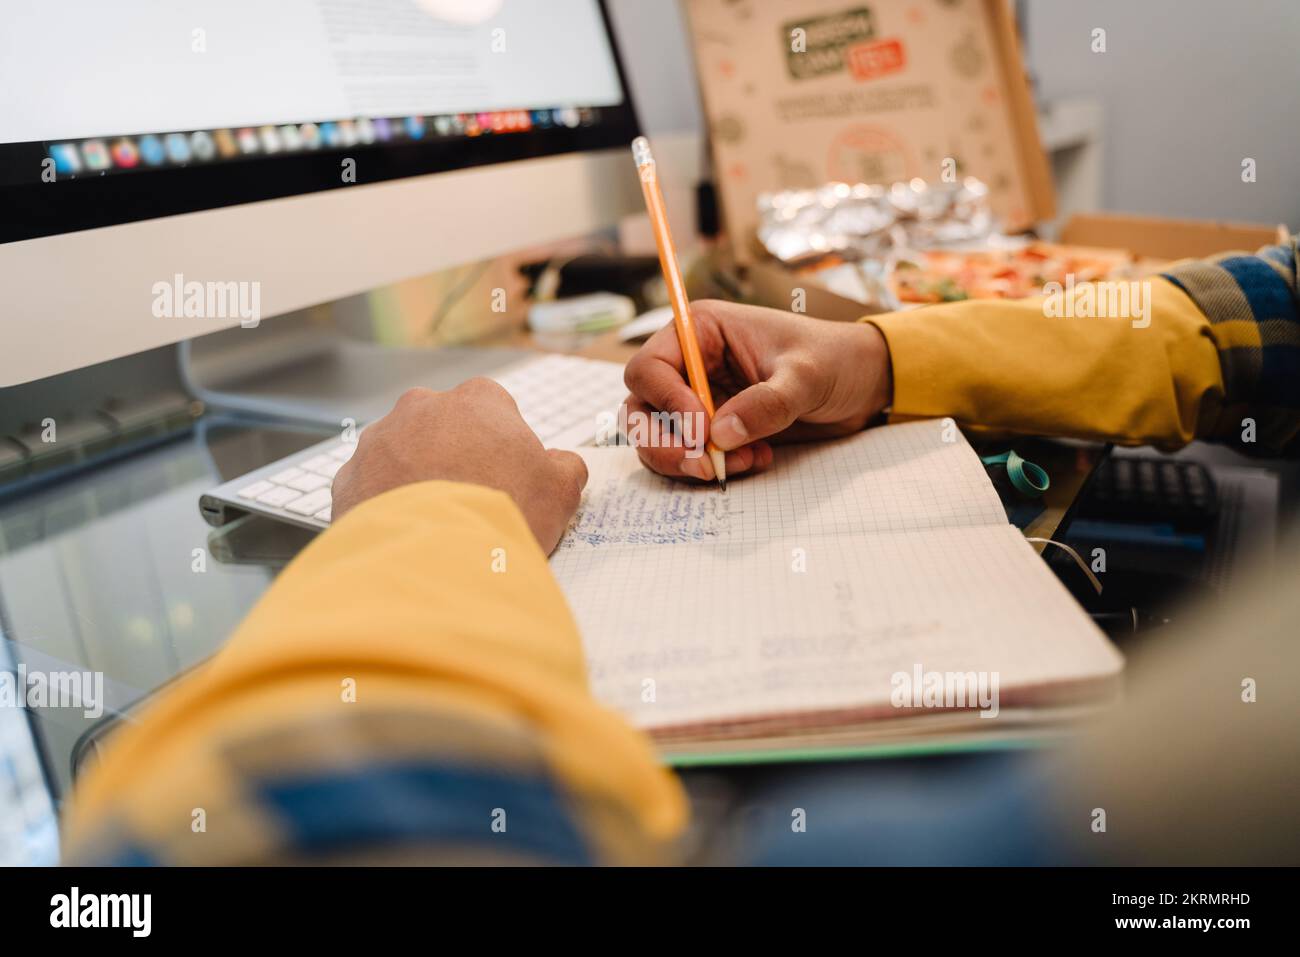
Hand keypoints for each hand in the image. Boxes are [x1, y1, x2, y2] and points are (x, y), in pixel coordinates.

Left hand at [331, 379, 587, 552]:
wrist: (435, 558)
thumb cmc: (503, 515)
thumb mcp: (561, 491)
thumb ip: (565, 468)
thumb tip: (562, 465)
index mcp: (478, 400)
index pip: (495, 411)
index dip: (503, 447)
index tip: (507, 479)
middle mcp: (422, 407)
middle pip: (443, 429)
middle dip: (454, 457)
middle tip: (470, 502)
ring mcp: (379, 440)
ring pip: (401, 455)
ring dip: (415, 480)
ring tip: (435, 525)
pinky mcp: (348, 478)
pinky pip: (369, 488)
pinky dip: (383, 507)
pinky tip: (404, 537)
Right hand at [623, 299, 891, 480]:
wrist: (861, 384)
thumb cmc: (834, 359)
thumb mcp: (806, 376)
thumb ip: (767, 403)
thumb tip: (721, 434)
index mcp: (701, 332)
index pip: (649, 368)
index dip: (666, 401)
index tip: (703, 428)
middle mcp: (690, 365)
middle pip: (640, 409)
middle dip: (665, 443)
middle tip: (704, 465)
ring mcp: (698, 400)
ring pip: (656, 438)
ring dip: (688, 461)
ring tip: (738, 463)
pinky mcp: (714, 430)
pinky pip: (688, 456)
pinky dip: (711, 468)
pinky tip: (753, 460)